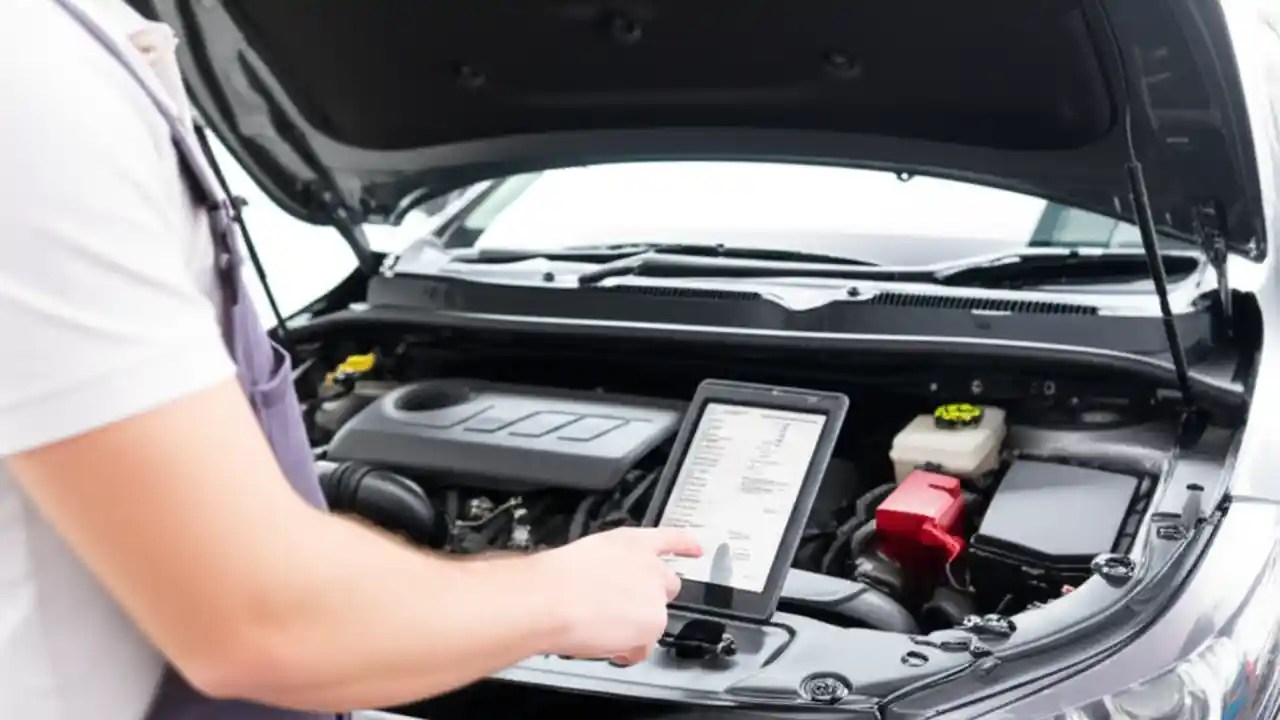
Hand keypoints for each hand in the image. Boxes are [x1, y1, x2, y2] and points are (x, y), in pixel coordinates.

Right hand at [534, 527, 701, 664]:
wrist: (551, 599)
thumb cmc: (556, 580)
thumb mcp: (588, 558)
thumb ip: (610, 567)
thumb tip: (609, 584)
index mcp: (632, 543)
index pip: (669, 539)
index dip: (685, 545)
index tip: (696, 549)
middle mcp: (650, 566)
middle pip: (669, 586)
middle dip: (651, 600)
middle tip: (623, 611)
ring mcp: (655, 595)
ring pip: (655, 620)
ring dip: (635, 628)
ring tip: (600, 628)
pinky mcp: (654, 623)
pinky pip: (645, 646)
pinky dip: (629, 650)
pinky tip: (607, 644)